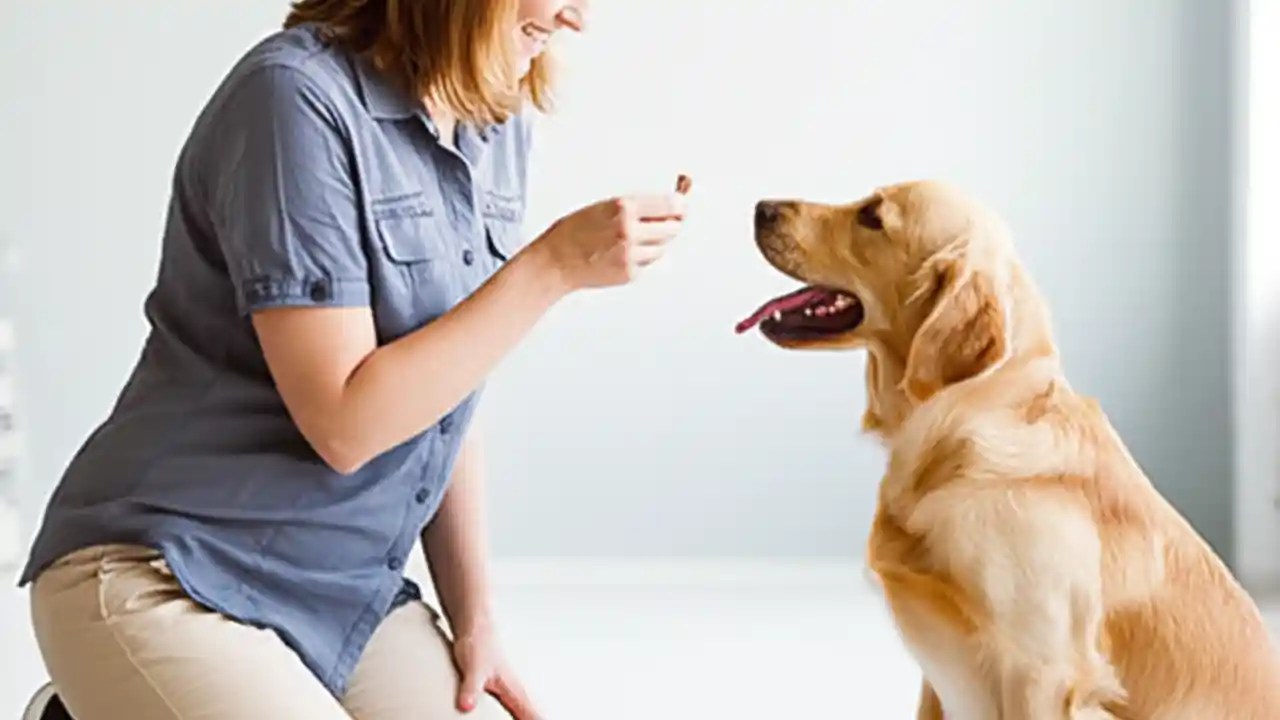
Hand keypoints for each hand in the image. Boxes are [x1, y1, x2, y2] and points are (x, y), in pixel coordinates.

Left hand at [453, 621, 539, 719]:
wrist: (475, 626)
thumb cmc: (478, 645)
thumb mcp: (473, 669)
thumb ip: (470, 688)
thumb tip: (467, 706)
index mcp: (514, 690)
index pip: (534, 717)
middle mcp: (517, 691)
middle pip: (537, 716)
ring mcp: (511, 690)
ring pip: (529, 712)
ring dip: (534, 718)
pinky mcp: (502, 689)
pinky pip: (518, 709)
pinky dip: (523, 716)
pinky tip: (518, 717)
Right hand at [535, 184, 688, 291]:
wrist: (555, 261)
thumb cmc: (573, 232)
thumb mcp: (604, 207)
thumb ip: (636, 207)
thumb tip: (670, 204)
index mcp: (623, 207)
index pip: (671, 205)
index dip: (681, 204)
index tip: (683, 203)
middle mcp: (630, 230)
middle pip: (673, 227)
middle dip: (672, 223)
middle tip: (667, 220)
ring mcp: (631, 254)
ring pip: (664, 247)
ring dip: (658, 242)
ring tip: (638, 238)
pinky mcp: (630, 273)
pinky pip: (651, 263)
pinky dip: (646, 258)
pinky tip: (629, 252)